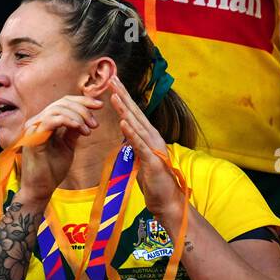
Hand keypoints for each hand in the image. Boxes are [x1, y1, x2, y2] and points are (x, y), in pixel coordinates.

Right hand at [17, 95, 102, 206]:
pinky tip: (80, 129)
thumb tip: (87, 116)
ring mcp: (33, 128)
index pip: (64, 102)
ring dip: (78, 116)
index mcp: (45, 122)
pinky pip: (51, 120)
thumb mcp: (68, 145)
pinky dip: (69, 121)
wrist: (42, 189)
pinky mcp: (33, 137)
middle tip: (96, 123)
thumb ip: (74, 129)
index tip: (100, 105)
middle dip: (83, 108)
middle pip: (62, 102)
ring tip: (89, 130)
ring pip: (57, 109)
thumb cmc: (53, 169)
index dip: (83, 101)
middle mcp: (37, 122)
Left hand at [108, 75, 183, 222]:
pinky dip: (131, 132)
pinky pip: (139, 144)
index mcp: (149, 137)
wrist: (168, 201)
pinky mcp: (152, 160)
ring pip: (136, 124)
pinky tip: (123, 122)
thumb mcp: (141, 159)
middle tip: (111, 78)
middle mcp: (153, 137)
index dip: (122, 98)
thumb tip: (127, 132)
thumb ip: (135, 144)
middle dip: (122, 95)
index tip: (112, 84)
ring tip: (113, 95)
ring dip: (124, 109)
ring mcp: (153, 148)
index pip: (133, 113)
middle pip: (134, 112)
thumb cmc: (156, 182)